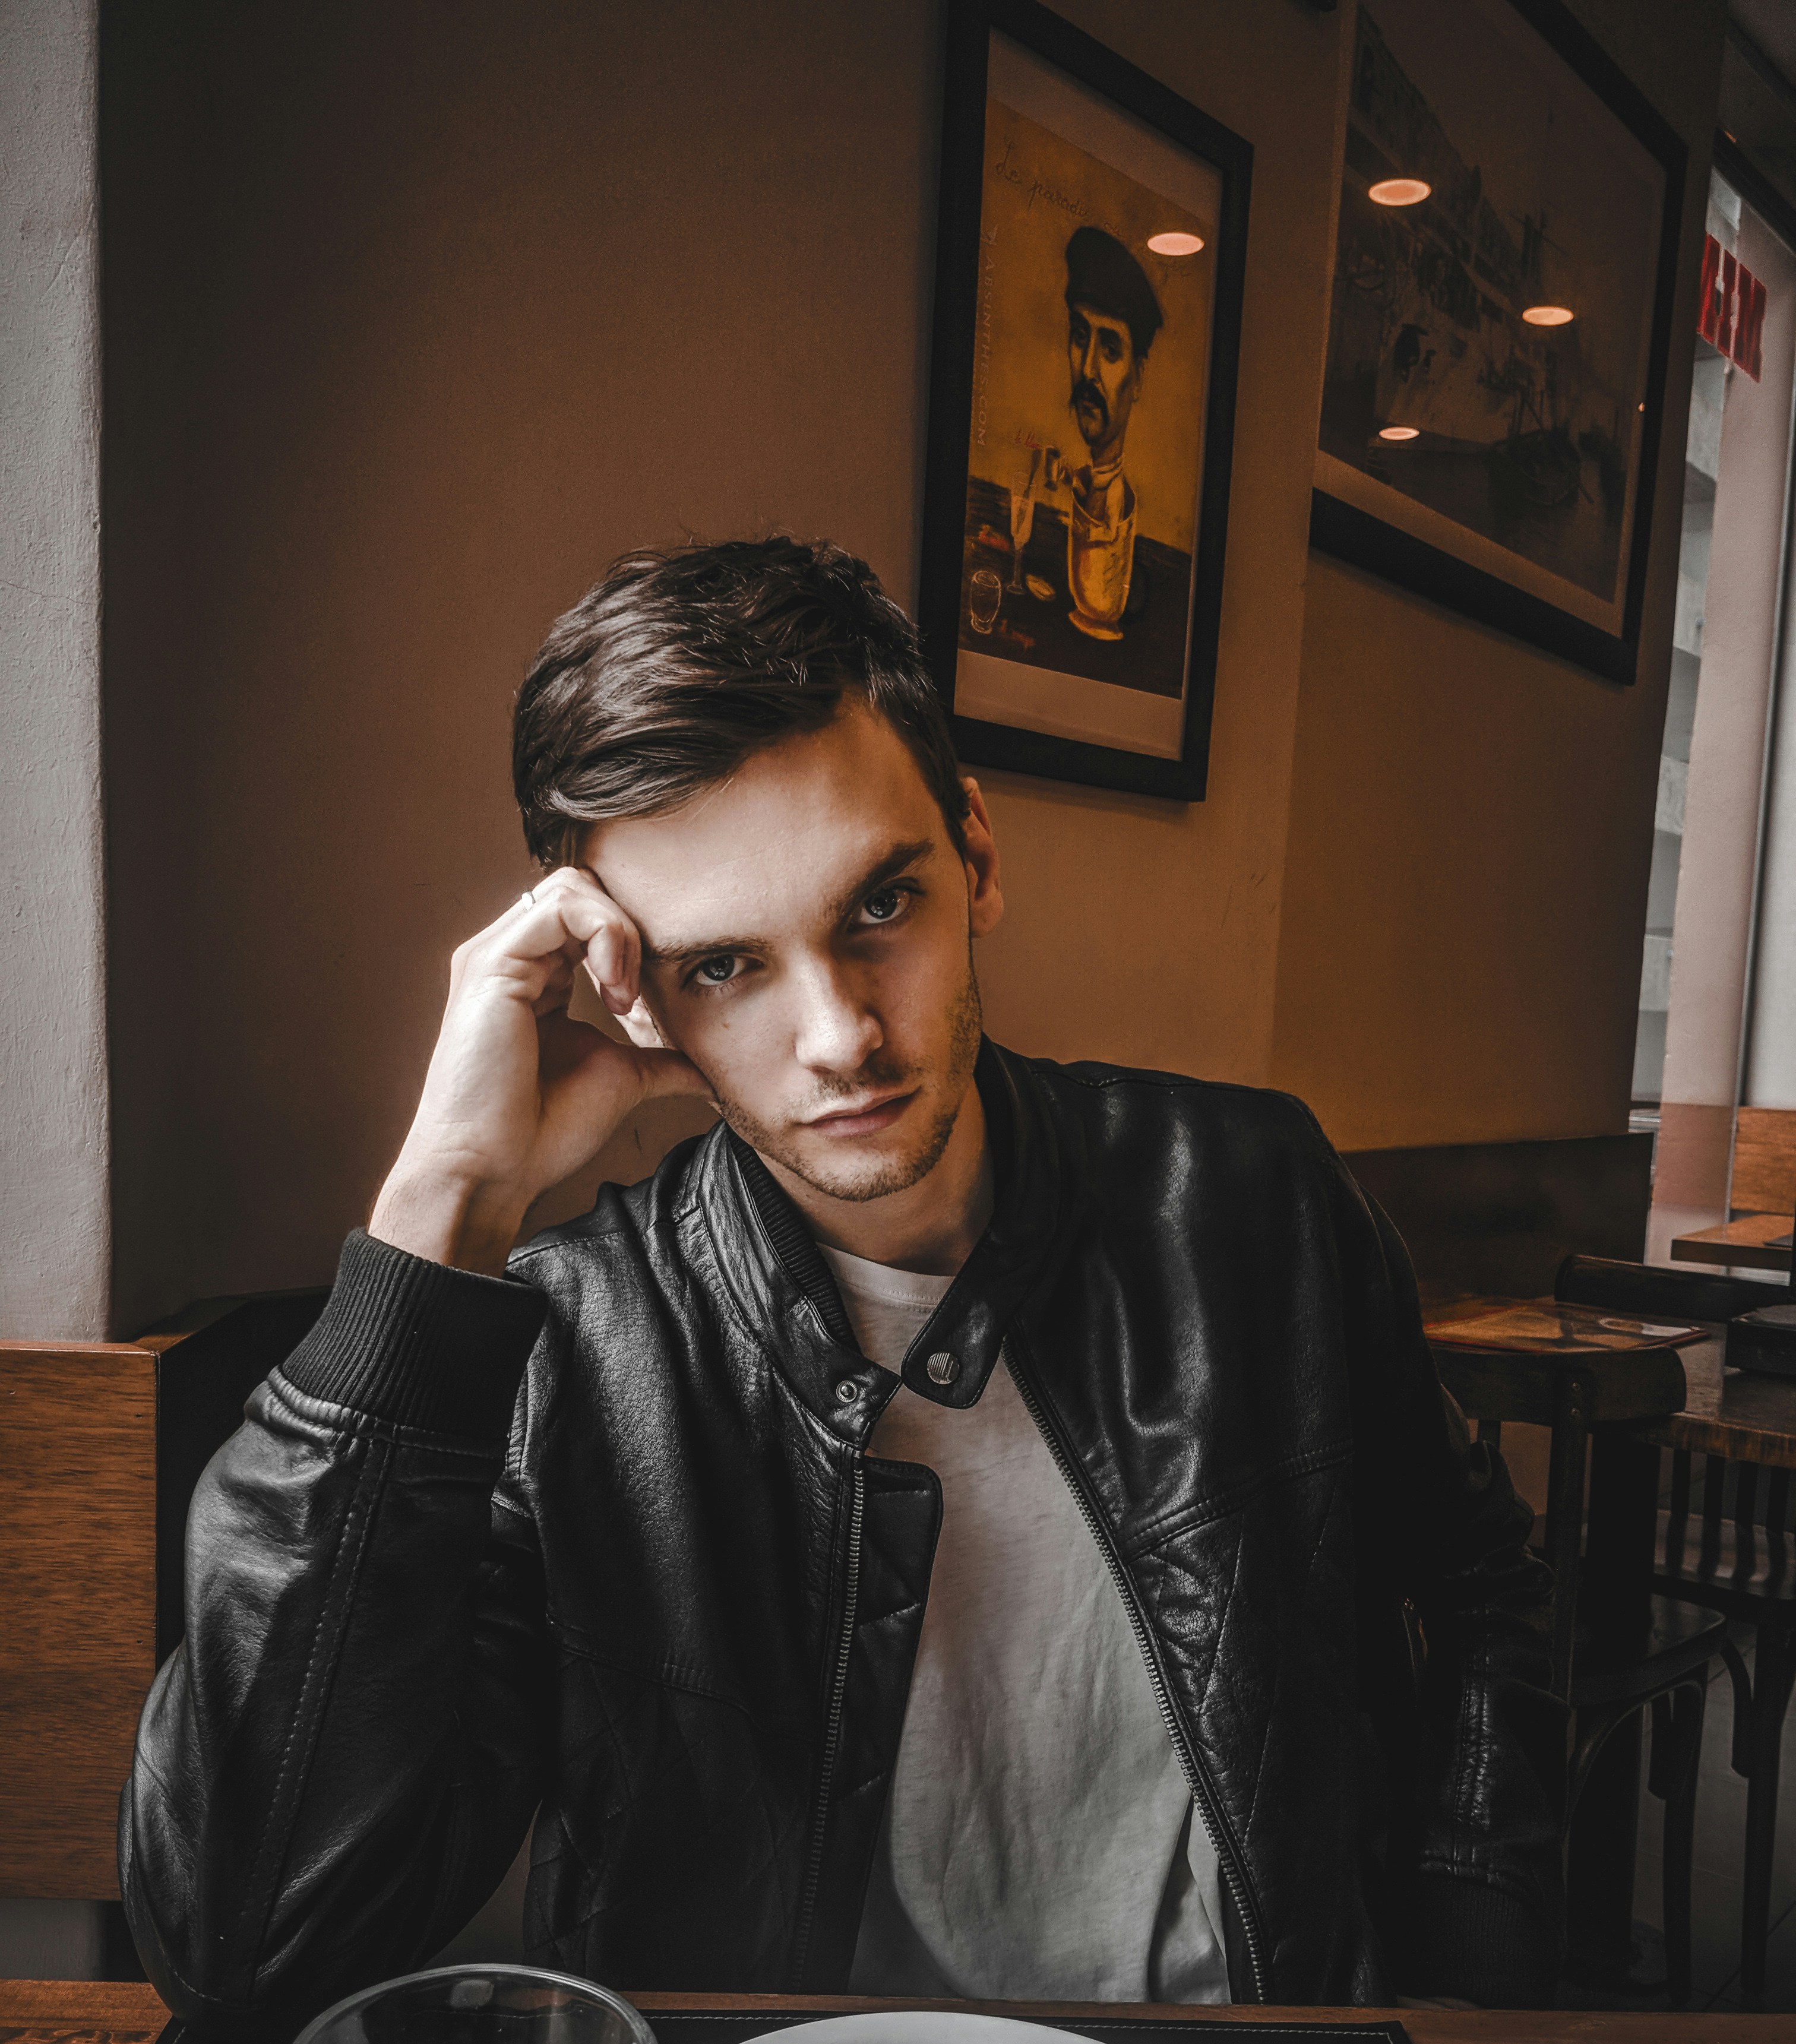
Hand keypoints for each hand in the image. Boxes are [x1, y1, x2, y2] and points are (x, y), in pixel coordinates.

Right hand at [369, 868, 709, 1273]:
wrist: (492, 1169)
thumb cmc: (539, 1132)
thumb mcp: (619, 1080)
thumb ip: (659, 1061)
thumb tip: (707, 1070)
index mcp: (534, 975)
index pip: (587, 914)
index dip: (631, 941)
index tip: (644, 1000)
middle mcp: (509, 956)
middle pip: (580, 886)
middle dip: (627, 926)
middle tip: (637, 993)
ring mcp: (495, 955)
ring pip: (573, 886)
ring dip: (620, 932)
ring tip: (625, 996)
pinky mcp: (491, 963)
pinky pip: (561, 908)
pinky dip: (605, 937)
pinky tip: (614, 994)